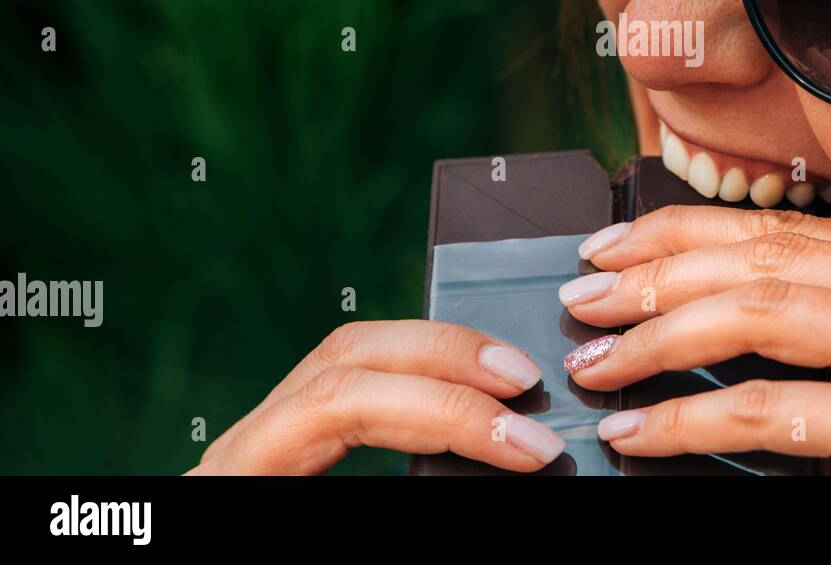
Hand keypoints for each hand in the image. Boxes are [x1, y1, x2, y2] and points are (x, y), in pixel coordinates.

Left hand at [187, 320, 563, 473]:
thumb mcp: (336, 550)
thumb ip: (406, 496)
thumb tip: (499, 472)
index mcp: (233, 481)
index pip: (342, 401)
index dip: (446, 413)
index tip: (524, 450)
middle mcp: (240, 449)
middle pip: (348, 354)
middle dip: (449, 360)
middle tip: (527, 388)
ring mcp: (260, 442)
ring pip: (350, 354)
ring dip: (440, 356)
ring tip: (509, 378)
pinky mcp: (288, 451)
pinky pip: (353, 385)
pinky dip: (419, 378)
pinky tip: (463, 390)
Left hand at [561, 206, 830, 473]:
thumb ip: (814, 305)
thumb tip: (678, 276)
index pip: (792, 231)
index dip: (687, 231)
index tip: (613, 246)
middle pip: (771, 262)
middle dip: (659, 277)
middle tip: (585, 300)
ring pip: (763, 315)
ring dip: (658, 337)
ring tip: (597, 358)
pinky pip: (767, 408)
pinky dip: (683, 419)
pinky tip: (635, 428)